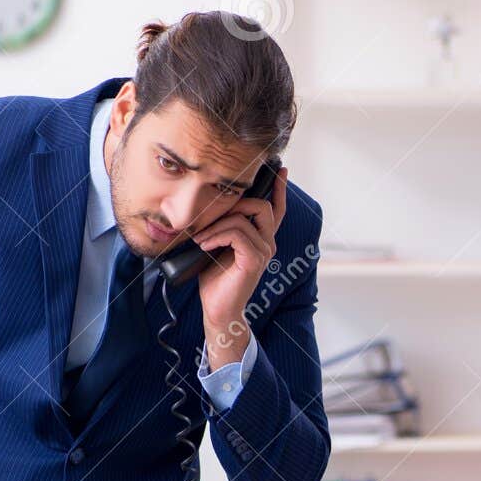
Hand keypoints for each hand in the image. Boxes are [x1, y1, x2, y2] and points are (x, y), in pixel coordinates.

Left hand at [193, 166, 287, 340]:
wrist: (218, 309)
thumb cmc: (215, 279)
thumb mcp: (217, 246)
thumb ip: (223, 227)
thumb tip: (212, 205)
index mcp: (261, 239)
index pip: (275, 210)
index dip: (279, 189)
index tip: (280, 170)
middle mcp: (267, 244)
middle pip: (261, 206)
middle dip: (235, 203)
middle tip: (211, 215)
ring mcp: (263, 252)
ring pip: (242, 219)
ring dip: (215, 226)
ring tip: (200, 239)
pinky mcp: (254, 260)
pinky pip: (236, 233)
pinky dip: (216, 236)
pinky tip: (204, 246)